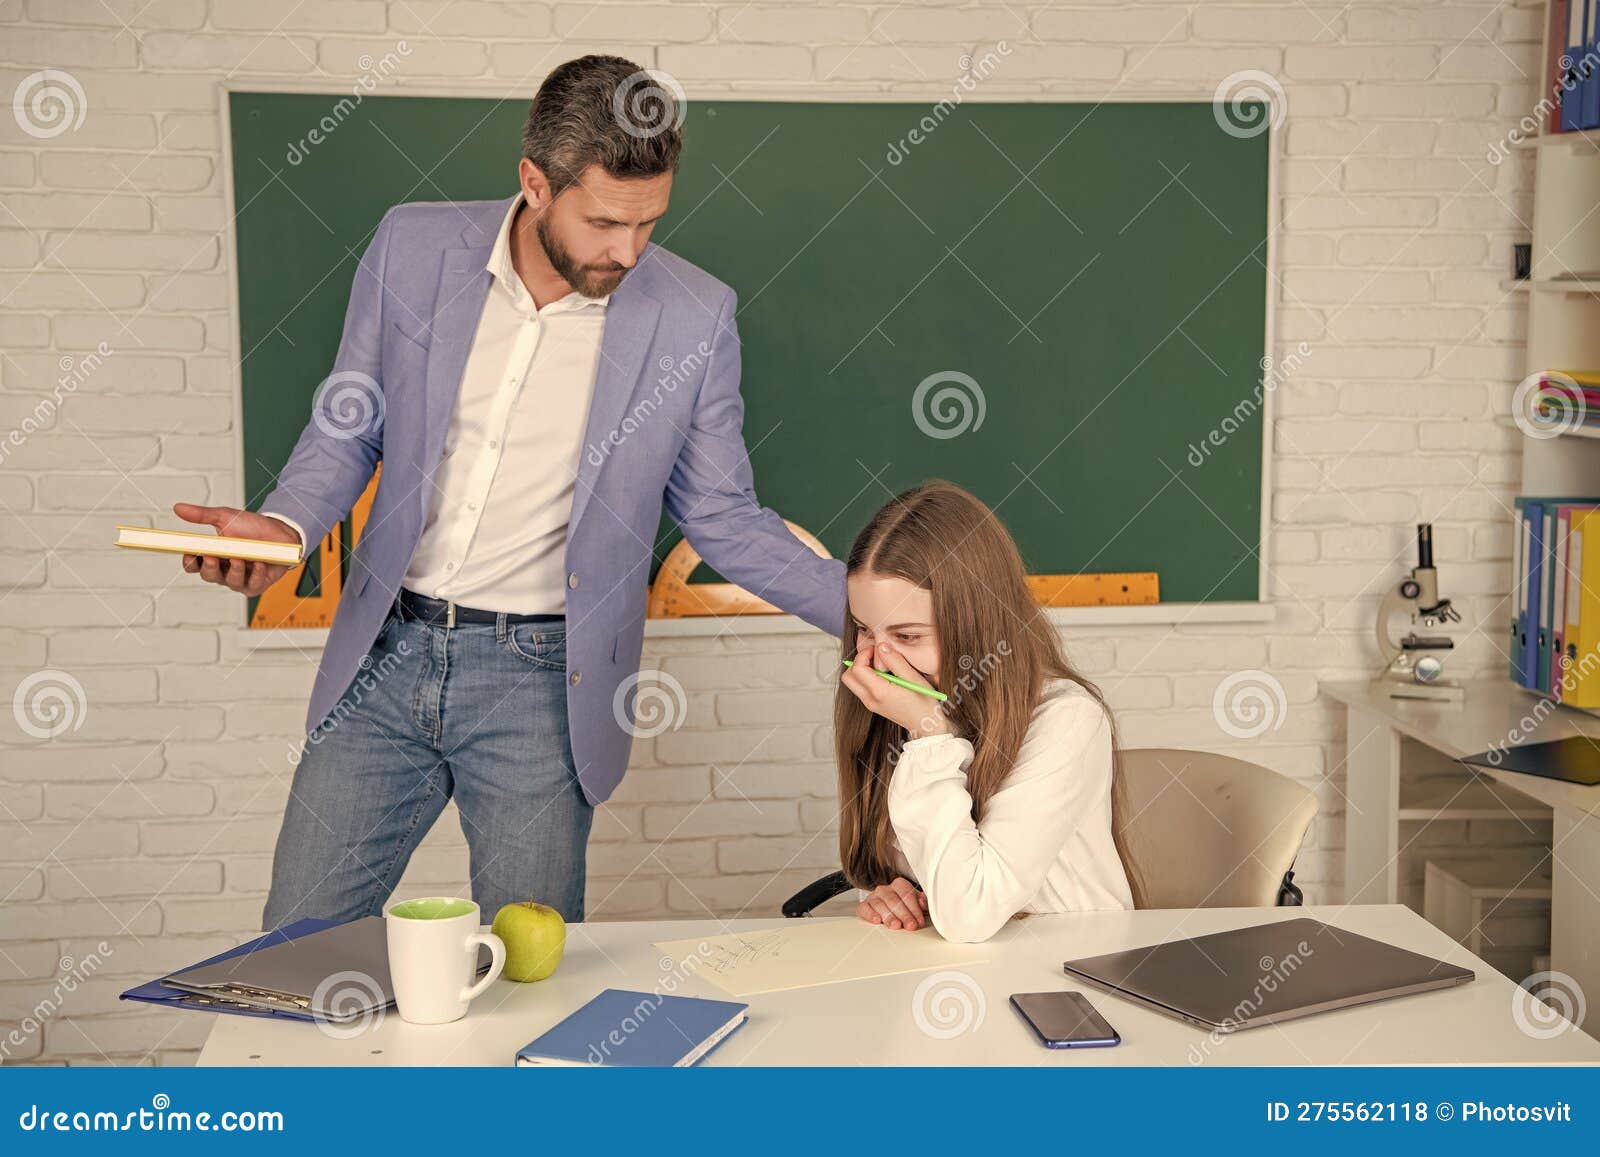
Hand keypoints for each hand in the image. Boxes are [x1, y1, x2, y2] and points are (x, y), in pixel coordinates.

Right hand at [173, 502, 299, 595]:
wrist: (281, 532)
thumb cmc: (252, 527)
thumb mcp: (226, 517)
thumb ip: (202, 515)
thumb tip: (178, 508)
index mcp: (213, 556)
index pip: (194, 565)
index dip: (189, 562)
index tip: (189, 552)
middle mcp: (224, 570)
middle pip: (208, 576)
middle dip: (209, 567)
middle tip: (212, 556)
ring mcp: (240, 579)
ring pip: (230, 582)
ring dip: (234, 570)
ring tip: (239, 558)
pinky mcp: (257, 584)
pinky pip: (252, 585)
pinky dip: (255, 574)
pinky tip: (259, 563)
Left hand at [840, 638, 950, 737]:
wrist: (926, 726)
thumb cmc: (924, 703)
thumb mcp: (914, 678)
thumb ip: (896, 661)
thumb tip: (881, 646)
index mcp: (879, 692)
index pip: (856, 669)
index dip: (864, 654)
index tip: (877, 650)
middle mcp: (870, 700)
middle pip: (848, 677)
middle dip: (858, 662)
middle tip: (875, 656)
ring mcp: (870, 704)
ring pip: (853, 682)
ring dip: (862, 669)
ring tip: (882, 665)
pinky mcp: (873, 705)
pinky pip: (861, 688)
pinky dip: (867, 677)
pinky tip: (885, 675)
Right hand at [857, 877, 928, 930]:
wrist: (887, 910)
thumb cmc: (903, 908)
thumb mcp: (915, 904)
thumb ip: (921, 903)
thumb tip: (924, 903)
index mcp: (899, 885)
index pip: (907, 894)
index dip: (914, 908)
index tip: (919, 921)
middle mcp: (885, 889)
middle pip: (894, 900)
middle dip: (904, 914)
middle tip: (910, 925)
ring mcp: (873, 897)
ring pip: (880, 904)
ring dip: (889, 916)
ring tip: (896, 925)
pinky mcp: (864, 906)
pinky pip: (864, 908)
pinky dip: (870, 914)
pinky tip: (877, 920)